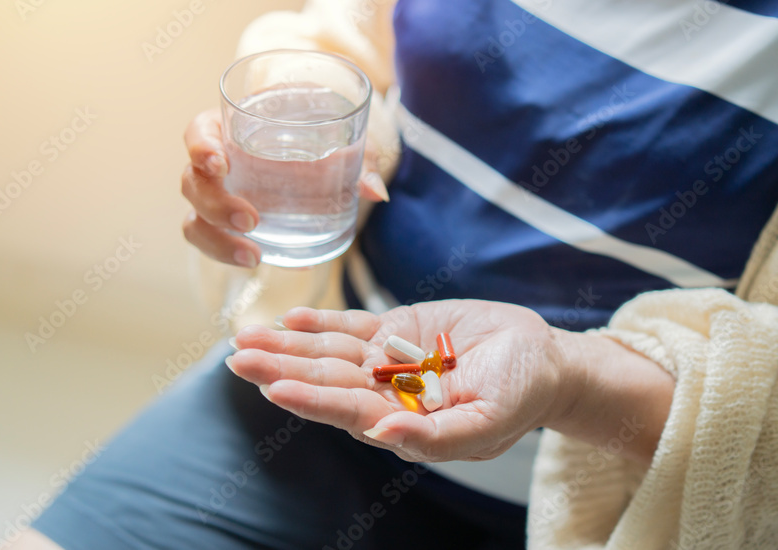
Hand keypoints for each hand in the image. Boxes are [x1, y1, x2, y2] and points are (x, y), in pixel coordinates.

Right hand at [181, 108, 389, 267]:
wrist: (319, 153)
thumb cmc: (320, 132)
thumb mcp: (341, 136)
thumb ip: (360, 158)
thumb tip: (375, 192)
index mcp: (230, 127)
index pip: (198, 132)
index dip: (200, 147)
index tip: (219, 162)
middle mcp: (215, 164)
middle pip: (192, 184)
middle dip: (215, 205)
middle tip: (252, 221)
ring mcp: (217, 197)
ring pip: (195, 221)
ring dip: (217, 242)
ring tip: (254, 257)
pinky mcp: (227, 226)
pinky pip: (217, 244)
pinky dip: (236, 256)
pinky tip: (275, 263)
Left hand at [226, 300, 577, 462]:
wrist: (540, 357)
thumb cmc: (520, 396)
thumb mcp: (487, 422)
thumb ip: (435, 437)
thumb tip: (381, 436)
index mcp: (400, 422)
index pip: (345, 409)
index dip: (309, 398)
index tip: (271, 387)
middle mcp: (383, 393)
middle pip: (323, 378)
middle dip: (279, 369)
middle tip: (237, 357)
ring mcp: (385, 361)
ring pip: (327, 350)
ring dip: (286, 344)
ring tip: (245, 335)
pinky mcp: (393, 330)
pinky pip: (349, 325)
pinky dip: (319, 321)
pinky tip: (289, 318)